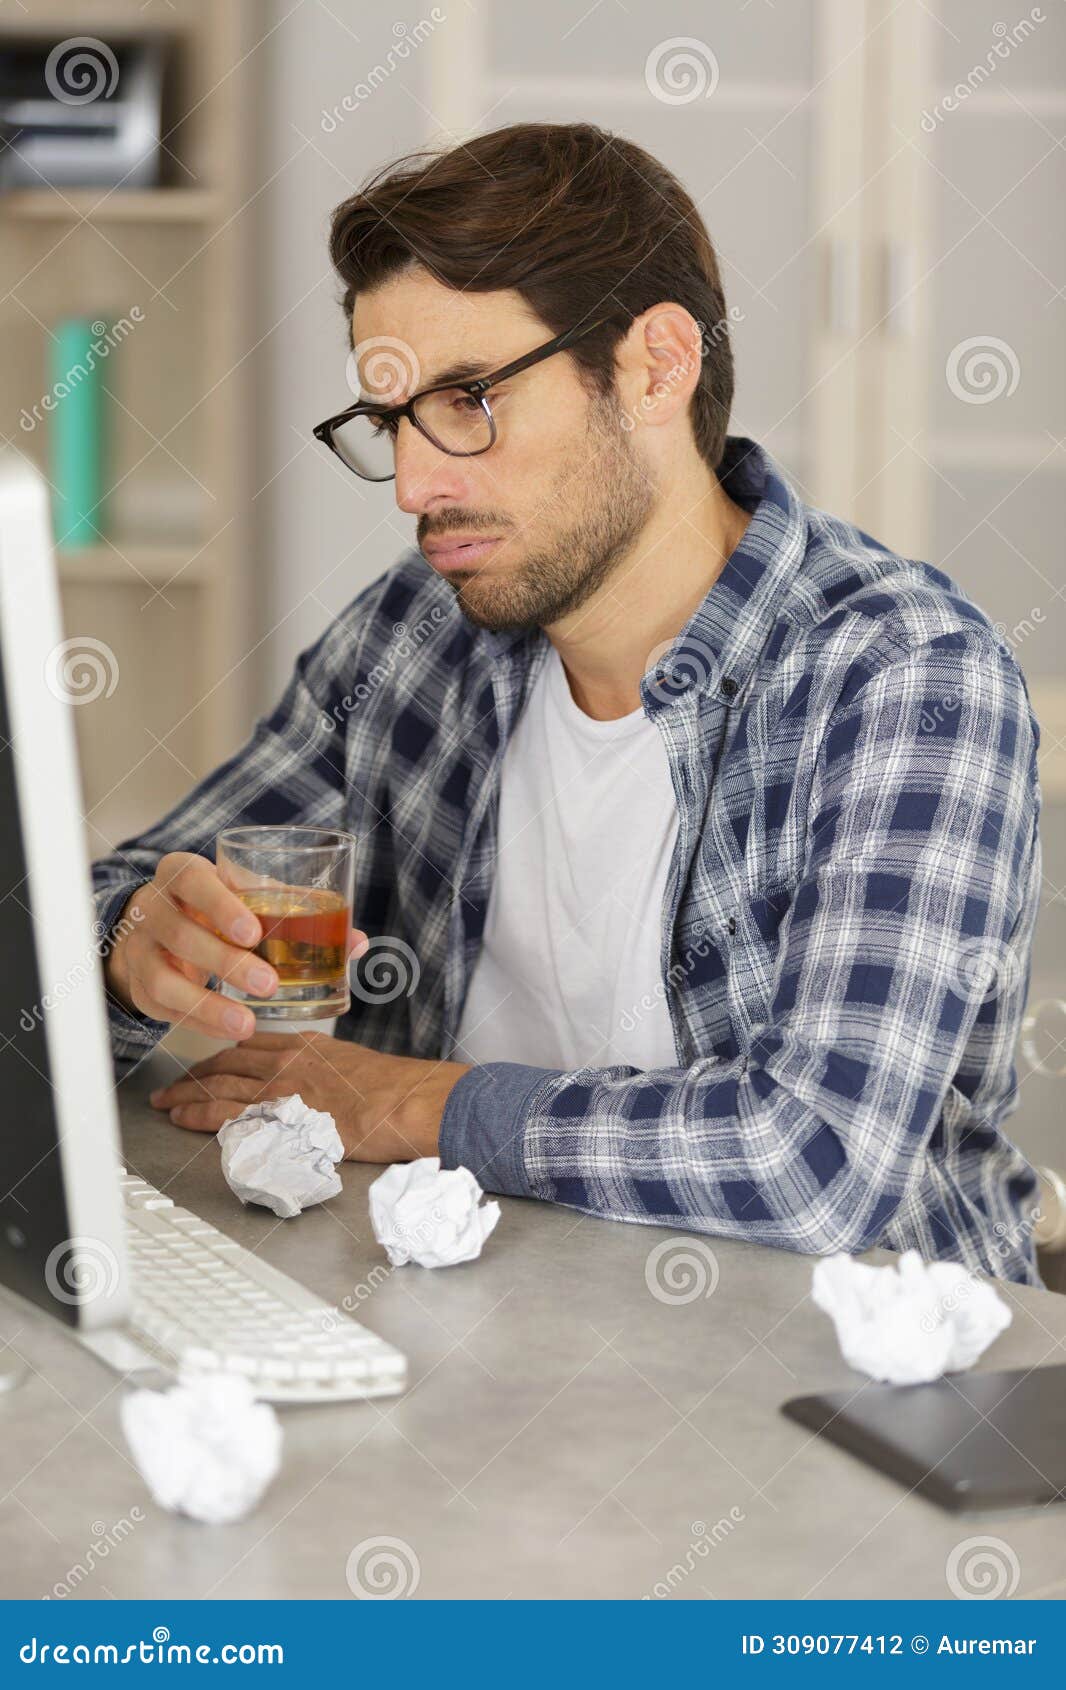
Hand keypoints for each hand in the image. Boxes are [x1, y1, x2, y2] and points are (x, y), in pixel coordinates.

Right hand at [106, 851, 368, 1040]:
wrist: (158, 926)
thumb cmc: (218, 907)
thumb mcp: (248, 897)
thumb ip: (299, 912)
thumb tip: (357, 943)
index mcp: (182, 873)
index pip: (192, 879)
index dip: (219, 905)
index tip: (253, 932)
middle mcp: (153, 906)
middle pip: (180, 933)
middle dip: (226, 962)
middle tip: (268, 983)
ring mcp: (140, 947)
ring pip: (163, 977)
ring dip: (207, 1004)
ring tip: (247, 1021)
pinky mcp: (139, 983)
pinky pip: (162, 1007)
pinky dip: (199, 1022)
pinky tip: (229, 1029)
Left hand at [148, 1030, 471, 1162]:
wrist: (407, 1101)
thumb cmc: (395, 1088)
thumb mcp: (357, 1066)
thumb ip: (329, 1070)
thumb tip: (322, 1085)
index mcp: (306, 1046)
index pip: (252, 1044)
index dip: (224, 1054)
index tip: (209, 1063)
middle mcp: (286, 1061)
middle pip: (226, 1062)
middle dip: (196, 1073)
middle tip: (173, 1083)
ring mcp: (280, 1088)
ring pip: (217, 1084)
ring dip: (186, 1093)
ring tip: (165, 1102)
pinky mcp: (279, 1116)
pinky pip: (226, 1114)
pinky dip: (199, 1115)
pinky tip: (182, 1119)